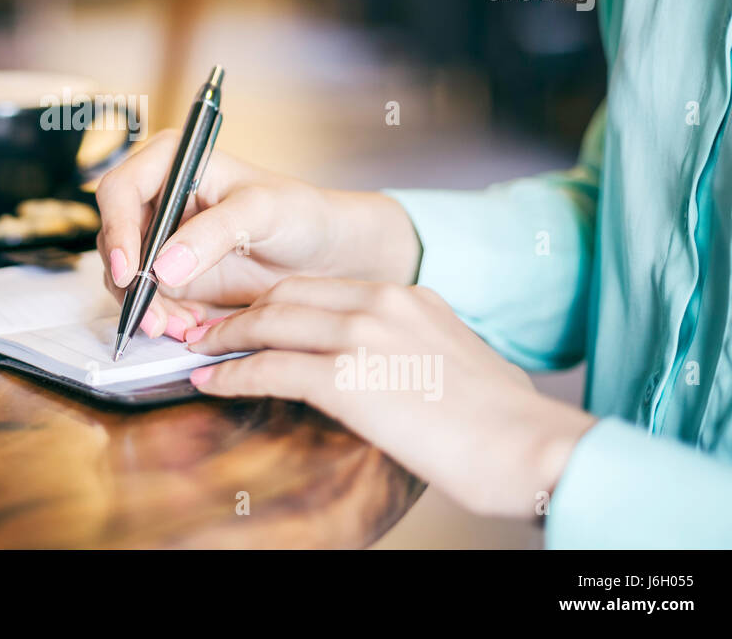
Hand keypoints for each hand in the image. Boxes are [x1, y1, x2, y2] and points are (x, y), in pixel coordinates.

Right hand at [94, 130, 420, 339]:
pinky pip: (146, 298)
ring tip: (179, 326)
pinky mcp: (168, 273)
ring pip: (123, 273)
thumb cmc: (299, 214)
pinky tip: (189, 325)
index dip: (117, 229)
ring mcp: (160, 237)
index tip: (131, 270)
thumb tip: (163, 266)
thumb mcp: (262, 211)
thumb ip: (213, 233)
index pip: (121, 189)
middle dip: (128, 280)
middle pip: (114, 236)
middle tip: (151, 315)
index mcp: (173, 160)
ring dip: (143, 305)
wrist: (321, 255)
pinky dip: (160, 316)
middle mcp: (158, 196)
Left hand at [185, 277, 596, 517]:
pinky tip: (211, 382)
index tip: (250, 315)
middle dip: (242, 313)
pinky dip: (232, 375)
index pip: (321, 286)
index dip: (274, 300)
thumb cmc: (504, 421)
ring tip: (200, 351)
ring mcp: (362, 335)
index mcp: (408, 295)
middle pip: (287, 295)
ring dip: (226, 339)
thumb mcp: (455, 359)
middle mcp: (381, 303)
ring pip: (270, 323)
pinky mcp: (346, 377)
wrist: (531, 445)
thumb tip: (384, 368)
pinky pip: (269, 369)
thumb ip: (413, 348)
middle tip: (210, 329)